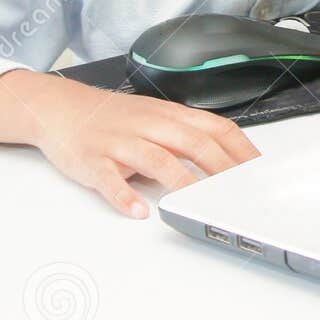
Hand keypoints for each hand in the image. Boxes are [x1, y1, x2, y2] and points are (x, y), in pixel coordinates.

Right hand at [0, 70, 260, 217]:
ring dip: (181, 182)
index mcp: (169, 115)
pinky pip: (109, 179)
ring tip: (199, 203)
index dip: (241, 149)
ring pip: (157, 159)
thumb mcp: (156, 118)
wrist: (60, 107)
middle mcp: (149, 125)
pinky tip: (138, 211)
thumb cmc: (113, 118)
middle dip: (222, 167)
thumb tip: (226, 161)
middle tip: (241, 192)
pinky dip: (124, 196)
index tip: (260, 170)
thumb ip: (188, 136)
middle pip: (193, 142)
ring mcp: (120, 142)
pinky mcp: (92, 160)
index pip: (215, 127)